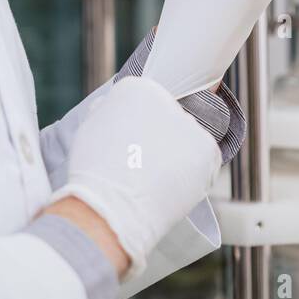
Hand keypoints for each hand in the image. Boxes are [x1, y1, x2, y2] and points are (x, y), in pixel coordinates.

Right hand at [52, 76, 220, 277]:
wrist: (110, 210)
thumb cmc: (94, 176)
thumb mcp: (91, 129)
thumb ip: (111, 113)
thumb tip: (121, 113)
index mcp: (135, 89)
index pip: (147, 102)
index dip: (139, 129)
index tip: (131, 148)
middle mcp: (165, 98)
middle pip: (169, 118)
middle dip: (162, 140)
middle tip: (146, 167)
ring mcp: (189, 123)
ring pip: (189, 139)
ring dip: (180, 156)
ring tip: (157, 182)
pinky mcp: (207, 148)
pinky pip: (206, 160)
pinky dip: (197, 174)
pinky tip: (175, 186)